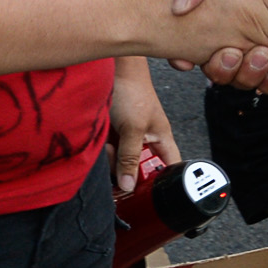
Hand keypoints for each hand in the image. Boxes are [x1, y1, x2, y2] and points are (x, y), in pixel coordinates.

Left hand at [109, 60, 179, 193]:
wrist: (108, 68)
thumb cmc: (132, 89)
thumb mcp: (133, 128)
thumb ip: (130, 157)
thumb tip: (129, 185)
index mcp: (160, 138)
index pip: (170, 167)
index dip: (167, 184)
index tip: (154, 199)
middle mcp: (144, 139)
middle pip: (138, 169)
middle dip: (126, 171)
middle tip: (119, 168)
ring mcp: (125, 137)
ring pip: (118, 162)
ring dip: (110, 160)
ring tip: (106, 147)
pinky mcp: (108, 133)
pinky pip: (104, 152)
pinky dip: (99, 151)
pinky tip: (97, 143)